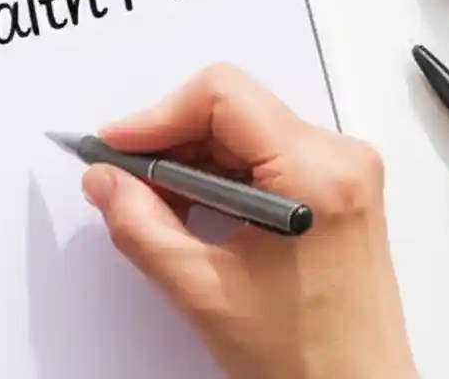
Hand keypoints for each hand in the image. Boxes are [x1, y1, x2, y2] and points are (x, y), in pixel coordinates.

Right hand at [82, 64, 417, 378]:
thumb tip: (106, 181)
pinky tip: (191, 211)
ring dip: (191, 160)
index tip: (118, 147)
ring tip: (155, 204)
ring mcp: (342, 172)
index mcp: (316, 172)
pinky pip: (263, 156)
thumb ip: (141, 227)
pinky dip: (219, 175)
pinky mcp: (335, 189)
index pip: (222, 96)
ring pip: (244, 131)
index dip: (157, 117)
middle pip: (232, 109)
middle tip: (123, 179)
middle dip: (169, 141)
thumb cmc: (310, 359)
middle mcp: (339, 159)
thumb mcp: (203, 290)